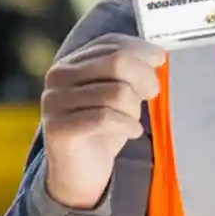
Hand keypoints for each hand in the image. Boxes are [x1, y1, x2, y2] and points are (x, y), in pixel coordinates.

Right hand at [41, 33, 165, 208]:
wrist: (78, 172)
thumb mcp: (117, 93)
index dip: (141, 49)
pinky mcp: (58, 128)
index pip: (111, 43)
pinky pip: (105, 118)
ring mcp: (54, 102)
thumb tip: (156, 54)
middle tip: (152, 93)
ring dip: (134, 109)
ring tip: (131, 120)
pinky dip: (127, 125)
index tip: (160, 61)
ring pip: (116, 92)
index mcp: (71, 62)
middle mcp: (58, 77)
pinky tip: (131, 132)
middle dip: (144, 77)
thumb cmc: (101, 130)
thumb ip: (129, 70)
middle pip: (117, 62)